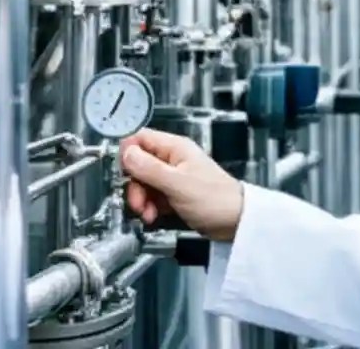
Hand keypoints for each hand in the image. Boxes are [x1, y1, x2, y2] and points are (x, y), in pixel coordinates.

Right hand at [119, 128, 243, 241]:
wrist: (235, 221)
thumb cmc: (215, 199)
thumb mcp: (177, 183)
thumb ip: (150, 168)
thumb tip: (126, 152)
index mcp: (175, 148)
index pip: (139, 139)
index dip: (127, 154)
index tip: (123, 174)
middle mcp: (172, 159)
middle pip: (138, 164)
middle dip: (134, 185)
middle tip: (139, 202)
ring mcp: (173, 177)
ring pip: (143, 183)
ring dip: (141, 199)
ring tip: (148, 213)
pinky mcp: (174, 194)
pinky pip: (153, 196)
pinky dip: (149, 207)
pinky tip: (153, 216)